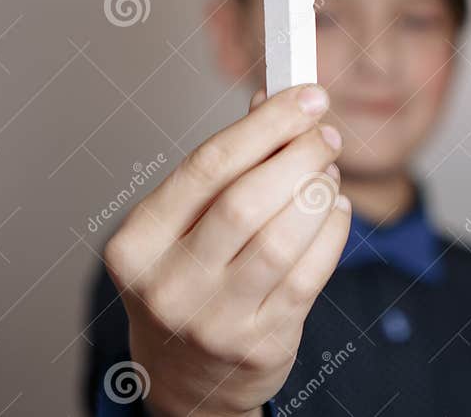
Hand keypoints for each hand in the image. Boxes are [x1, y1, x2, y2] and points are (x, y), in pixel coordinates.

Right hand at [102, 84, 349, 416]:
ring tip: (328, 171)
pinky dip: (331, 229)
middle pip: (247, 200)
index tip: (305, 96)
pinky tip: (333, 209)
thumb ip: (226, 164)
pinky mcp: (260, 342)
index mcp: (137, 243)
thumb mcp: (183, 224)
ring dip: (319, 191)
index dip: (265, 124)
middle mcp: (169, 285)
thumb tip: (273, 99)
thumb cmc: (188, 280)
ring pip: (283, 238)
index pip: (206, 165)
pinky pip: (310, 273)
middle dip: (299, 155)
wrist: (188, 375)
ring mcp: (214, 321)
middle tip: (325, 134)